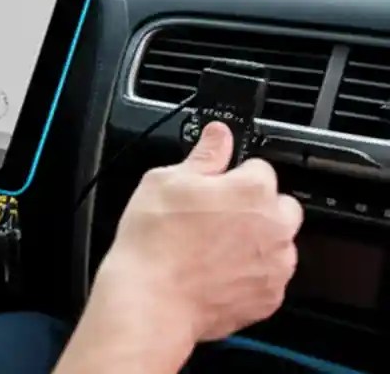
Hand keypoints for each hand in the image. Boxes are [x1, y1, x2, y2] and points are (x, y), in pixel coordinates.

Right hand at [56, 123, 302, 372]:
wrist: (152, 299)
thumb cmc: (155, 239)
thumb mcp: (165, 180)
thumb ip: (203, 155)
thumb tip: (219, 134)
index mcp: (253, 189)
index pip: (258, 169)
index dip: (232, 177)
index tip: (212, 188)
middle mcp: (275, 226)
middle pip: (280, 206)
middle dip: (256, 208)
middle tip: (215, 218)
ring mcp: (276, 265)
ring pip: (277, 243)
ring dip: (256, 242)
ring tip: (213, 249)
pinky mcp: (270, 298)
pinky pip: (268, 278)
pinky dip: (250, 275)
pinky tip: (217, 274)